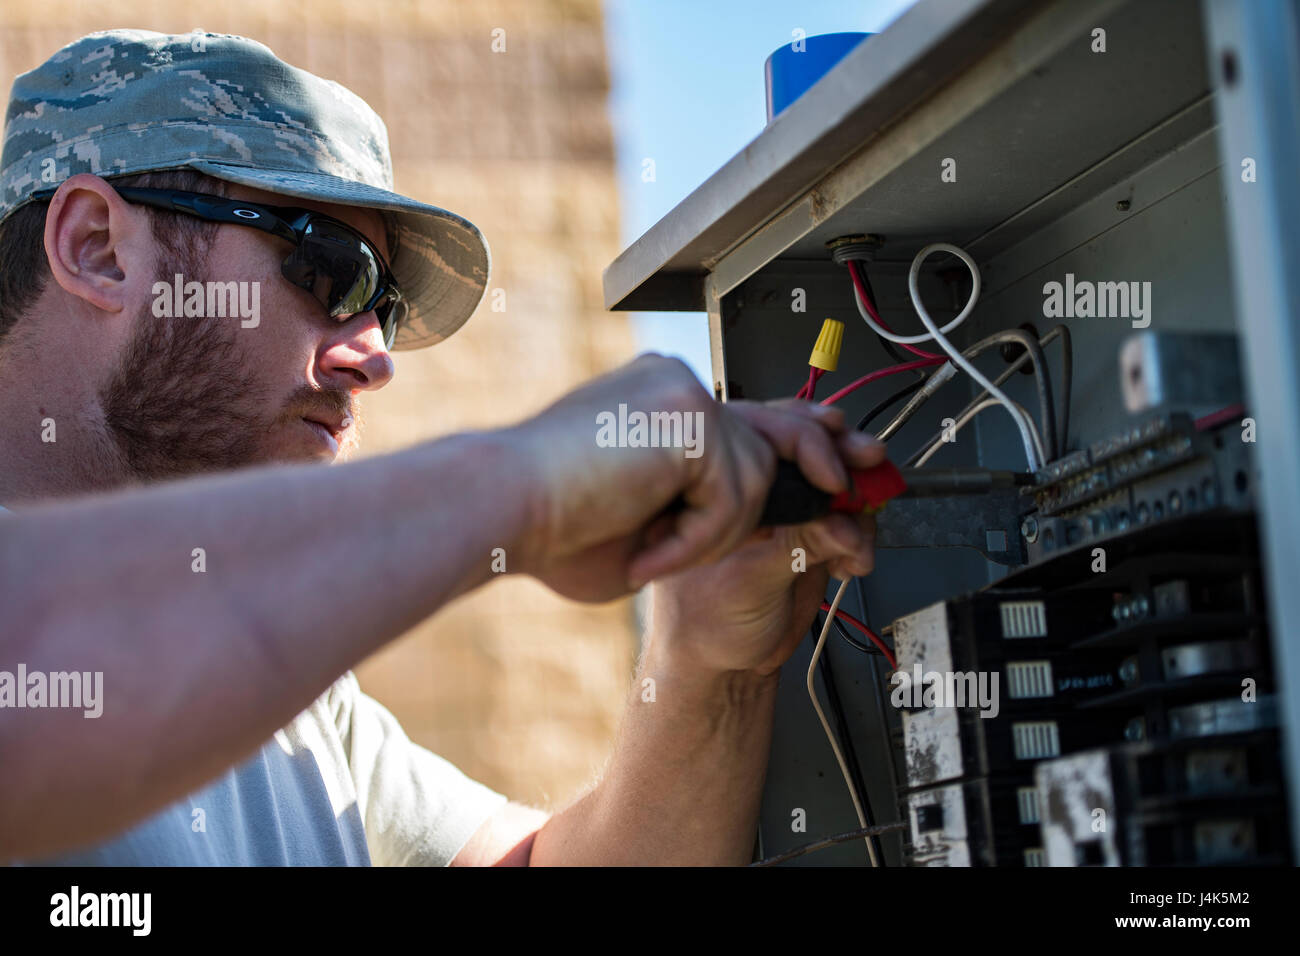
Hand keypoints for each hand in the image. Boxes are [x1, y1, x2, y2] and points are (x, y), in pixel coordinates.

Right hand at [505, 355, 855, 601]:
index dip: (801, 440)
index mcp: (659, 402)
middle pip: (780, 425)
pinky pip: (734, 493)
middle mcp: (675, 386)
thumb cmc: (548, 530)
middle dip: (827, 463)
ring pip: (756, 474)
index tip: (843, 463)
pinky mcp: (687, 415)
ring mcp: (682, 393)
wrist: (500, 513)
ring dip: (713, 537)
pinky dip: (697, 540)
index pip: (748, 417)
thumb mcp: (644, 526)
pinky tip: (649, 552)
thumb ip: (692, 511)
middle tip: (855, 491)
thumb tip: (740, 526)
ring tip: (652, 557)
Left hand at [644, 402, 886, 678]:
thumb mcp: (746, 584)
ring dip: (858, 504)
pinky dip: (862, 532)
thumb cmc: (702, 625)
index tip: (835, 473)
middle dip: (842, 458)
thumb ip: (794, 548)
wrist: (722, 667)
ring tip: (857, 543)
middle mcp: (747, 487)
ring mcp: (782, 508)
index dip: (804, 440)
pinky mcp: (809, 531)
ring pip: (833, 478)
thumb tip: (838, 522)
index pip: (761, 435)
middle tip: (869, 468)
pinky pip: (848, 516)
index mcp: (712, 484)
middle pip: (804, 445)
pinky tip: (855, 558)